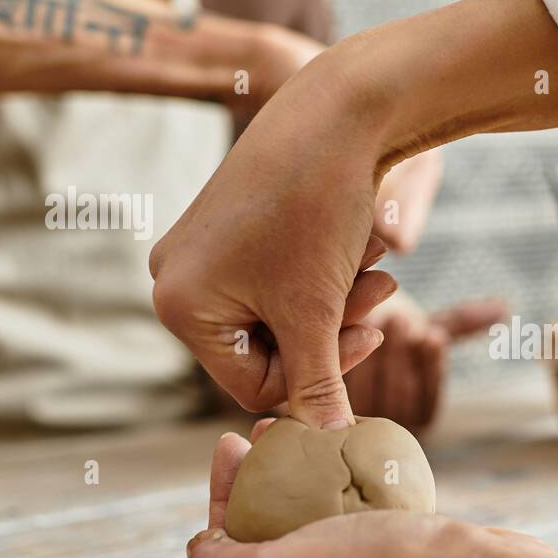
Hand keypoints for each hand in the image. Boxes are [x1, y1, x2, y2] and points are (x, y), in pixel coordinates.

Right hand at [154, 0, 557, 428]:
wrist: (338, 110)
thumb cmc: (317, 207)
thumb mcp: (317, 310)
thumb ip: (317, 385)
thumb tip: (326, 446)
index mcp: (177, 306)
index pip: (254, 385)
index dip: (319, 374)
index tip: (369, 338)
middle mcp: (177, 279)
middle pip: (270, 351)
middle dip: (332, 331)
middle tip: (380, 300)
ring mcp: (204, 252)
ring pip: (285, 315)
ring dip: (339, 301)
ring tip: (375, 266)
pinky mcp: (234, 230)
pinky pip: (284, 280)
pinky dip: (326, 273)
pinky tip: (359, 244)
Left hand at [188, 422, 557, 557]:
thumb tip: (200, 548)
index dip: (222, 498)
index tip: (231, 444)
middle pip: (261, 542)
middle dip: (256, 482)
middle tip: (264, 430)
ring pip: (304, 529)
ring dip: (295, 478)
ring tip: (299, 431)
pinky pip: (350, 528)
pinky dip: (340, 491)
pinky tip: (342, 454)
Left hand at [344, 294, 504, 430]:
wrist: (343, 325)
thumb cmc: (390, 330)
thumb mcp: (426, 326)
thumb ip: (462, 323)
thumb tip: (503, 307)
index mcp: (415, 416)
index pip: (427, 401)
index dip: (431, 368)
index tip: (433, 334)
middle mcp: (384, 430)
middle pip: (395, 396)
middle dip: (401, 356)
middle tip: (403, 319)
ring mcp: (348, 424)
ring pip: (363, 391)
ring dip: (372, 352)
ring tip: (378, 315)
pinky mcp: (318, 411)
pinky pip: (333, 385)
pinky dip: (341, 354)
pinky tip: (346, 326)